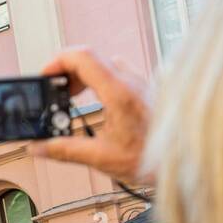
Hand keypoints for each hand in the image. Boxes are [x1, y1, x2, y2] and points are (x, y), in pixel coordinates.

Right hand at [31, 48, 154, 184]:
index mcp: (118, 92)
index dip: (57, 62)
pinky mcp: (145, 90)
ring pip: (104, 65)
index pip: (81, 57)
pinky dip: (101, 81)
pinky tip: (98, 101)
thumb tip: (39, 147)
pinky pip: (118, 73)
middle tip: (56, 93)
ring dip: (84, 77)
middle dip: (66, 73)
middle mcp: (130, 81)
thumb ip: (65, 151)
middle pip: (90, 59)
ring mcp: (140, 83)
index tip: (46, 76)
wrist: (184, 165)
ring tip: (73, 98)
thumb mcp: (101, 158)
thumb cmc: (152, 161)